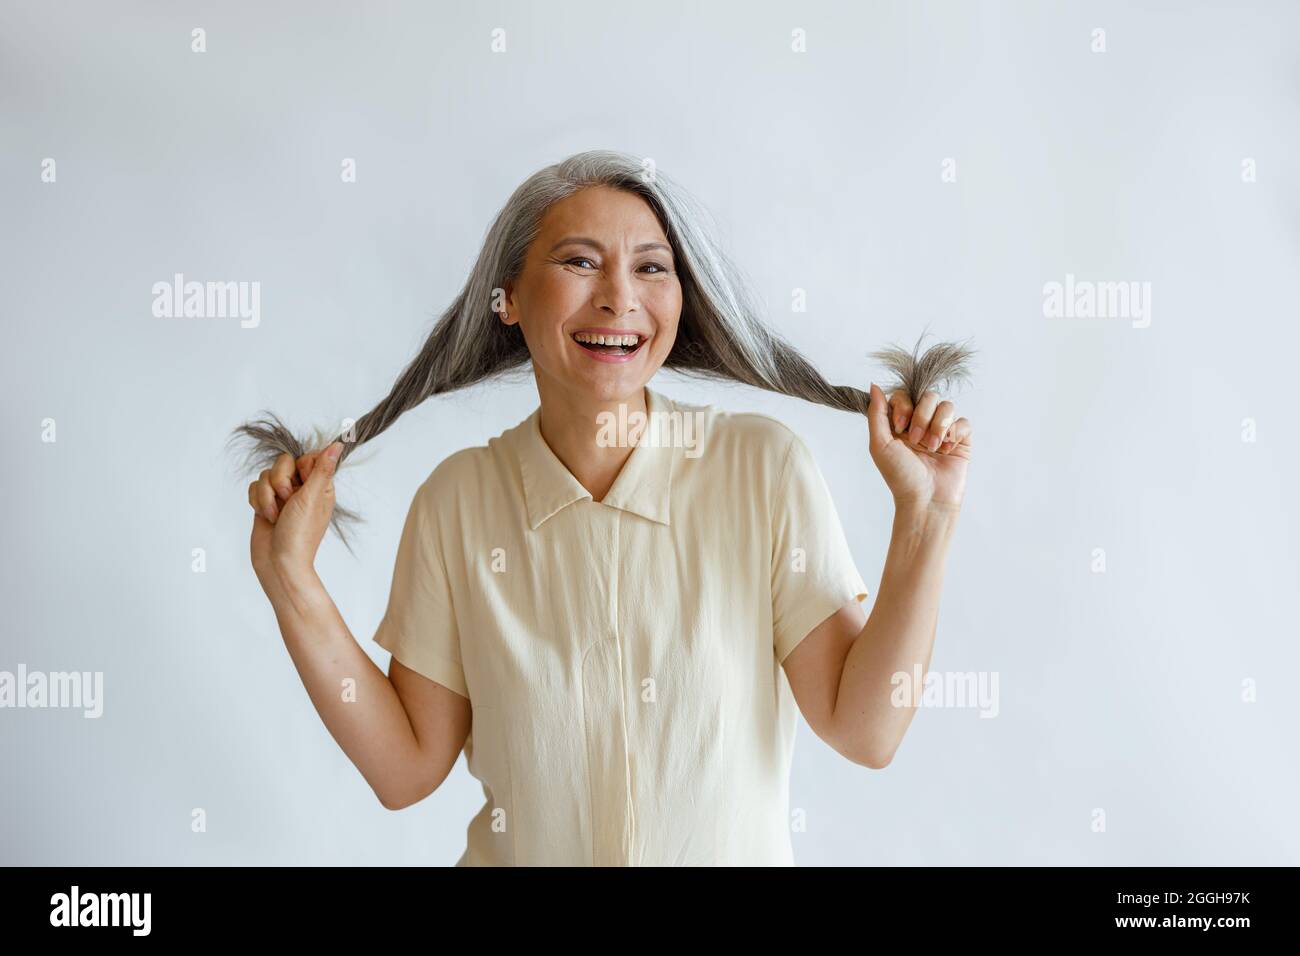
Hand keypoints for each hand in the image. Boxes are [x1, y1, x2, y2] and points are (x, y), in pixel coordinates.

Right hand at [247, 442, 342, 585]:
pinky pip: (254, 486)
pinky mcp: (265, 503)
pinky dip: (258, 502)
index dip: (301, 466)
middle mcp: (302, 488)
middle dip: (279, 482)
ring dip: (267, 496)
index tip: (302, 482)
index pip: (308, 457)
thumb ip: (322, 469)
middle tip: (287, 501)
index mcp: (320, 485)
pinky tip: (265, 517)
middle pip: (284, 462)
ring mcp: (282, 496)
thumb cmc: (300, 534)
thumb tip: (338, 444)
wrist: (277, 561)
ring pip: (266, 475)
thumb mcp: (313, 498)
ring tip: (275, 515)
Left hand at [866, 382, 971, 511]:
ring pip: (947, 405)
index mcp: (901, 423)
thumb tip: (875, 385)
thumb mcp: (880, 444)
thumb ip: (876, 414)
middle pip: (928, 396)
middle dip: (922, 417)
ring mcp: (942, 430)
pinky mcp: (960, 440)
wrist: (926, 500)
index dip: (904, 405)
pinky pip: (963, 420)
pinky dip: (955, 432)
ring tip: (933, 448)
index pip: (905, 395)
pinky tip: (947, 449)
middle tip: (917, 441)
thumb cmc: (900, 476)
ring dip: (938, 426)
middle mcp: (922, 424)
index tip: (900, 427)